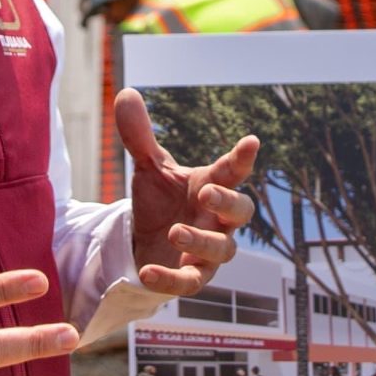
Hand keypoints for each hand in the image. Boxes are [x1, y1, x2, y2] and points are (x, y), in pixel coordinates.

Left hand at [118, 88, 258, 296]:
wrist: (145, 241)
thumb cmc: (160, 201)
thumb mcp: (148, 168)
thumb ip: (139, 136)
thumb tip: (125, 93)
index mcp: (212, 185)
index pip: (233, 171)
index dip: (243, 158)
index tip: (251, 142)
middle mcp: (218, 218)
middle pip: (242, 211)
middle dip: (228, 201)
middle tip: (207, 192)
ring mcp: (209, 249)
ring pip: (223, 250)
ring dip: (202, 240)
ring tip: (175, 231)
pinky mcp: (192, 275)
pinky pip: (191, 282)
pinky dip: (172, 280)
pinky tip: (149, 271)